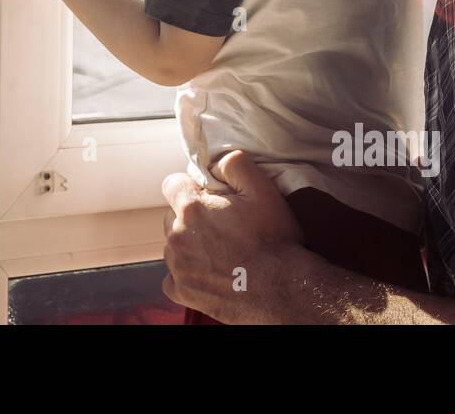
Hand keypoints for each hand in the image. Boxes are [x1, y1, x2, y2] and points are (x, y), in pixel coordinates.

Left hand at [161, 151, 305, 323]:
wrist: (282, 290)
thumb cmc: (273, 239)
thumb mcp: (262, 189)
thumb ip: (234, 164)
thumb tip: (215, 163)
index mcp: (192, 208)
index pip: (172, 184)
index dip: (191, 187)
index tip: (210, 197)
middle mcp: (177, 236)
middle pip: (172, 216)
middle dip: (191, 218)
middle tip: (222, 227)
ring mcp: (178, 266)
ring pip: (174, 246)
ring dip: (190, 246)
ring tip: (221, 253)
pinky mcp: (182, 292)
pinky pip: (173, 277)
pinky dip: (188, 275)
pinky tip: (211, 274)